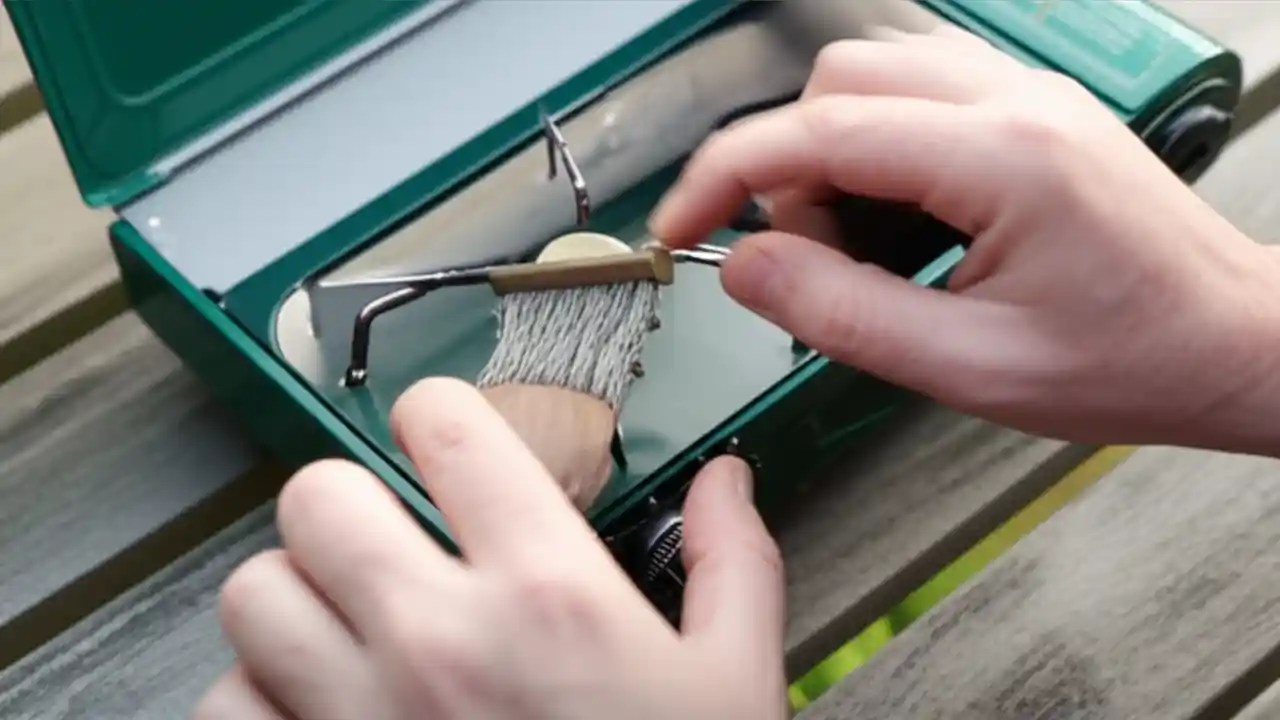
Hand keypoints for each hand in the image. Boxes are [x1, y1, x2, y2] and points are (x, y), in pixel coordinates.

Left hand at [195, 378, 787, 719]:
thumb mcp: (735, 686)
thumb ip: (732, 567)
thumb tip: (726, 483)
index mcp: (547, 596)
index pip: (445, 427)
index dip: (440, 417)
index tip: (445, 441)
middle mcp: (437, 643)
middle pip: (316, 496)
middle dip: (351, 506)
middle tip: (390, 542)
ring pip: (253, 594)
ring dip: (295, 603)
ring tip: (349, 631)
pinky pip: (225, 709)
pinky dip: (258, 702)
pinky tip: (319, 715)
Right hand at [650, 27, 1279, 455]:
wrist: (1234, 343)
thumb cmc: (1130, 361)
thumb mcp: (968, 368)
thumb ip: (840, 314)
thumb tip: (745, 267)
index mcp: (999, 158)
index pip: (816, 132)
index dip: (724, 177)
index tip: (680, 227)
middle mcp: (1011, 99)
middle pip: (835, 85)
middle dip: (790, 172)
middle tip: (809, 262)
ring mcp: (1025, 93)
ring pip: (871, 77)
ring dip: (833, 156)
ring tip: (865, 248)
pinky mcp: (1029, 108)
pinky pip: (916, 93)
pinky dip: (877, 147)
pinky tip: (903, 218)